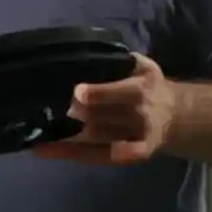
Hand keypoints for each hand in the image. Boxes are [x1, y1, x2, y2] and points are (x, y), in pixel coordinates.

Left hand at [32, 53, 179, 165]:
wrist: (175, 115)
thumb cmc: (147, 84)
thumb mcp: (140, 66)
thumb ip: (117, 61)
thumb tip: (83, 55)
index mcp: (142, 89)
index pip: (122, 93)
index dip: (99, 94)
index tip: (77, 92)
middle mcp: (140, 116)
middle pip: (104, 119)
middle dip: (77, 116)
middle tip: (49, 111)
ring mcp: (135, 139)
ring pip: (96, 139)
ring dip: (65, 138)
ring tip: (36, 135)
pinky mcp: (130, 155)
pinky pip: (99, 157)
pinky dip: (72, 154)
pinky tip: (45, 151)